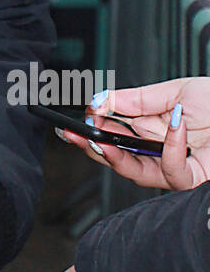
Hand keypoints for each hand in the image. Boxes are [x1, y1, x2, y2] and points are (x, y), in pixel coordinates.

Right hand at [57, 78, 209, 190]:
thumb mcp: (174, 92)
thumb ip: (135, 99)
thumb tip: (100, 100)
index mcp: (153, 130)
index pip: (115, 136)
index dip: (94, 132)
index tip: (78, 121)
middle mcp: (160, 151)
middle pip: (119, 159)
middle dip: (93, 147)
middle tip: (76, 134)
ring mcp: (177, 167)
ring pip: (138, 172)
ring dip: (117, 155)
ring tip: (103, 135)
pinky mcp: (194, 179)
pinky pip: (172, 171)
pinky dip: (170, 148)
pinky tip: (173, 125)